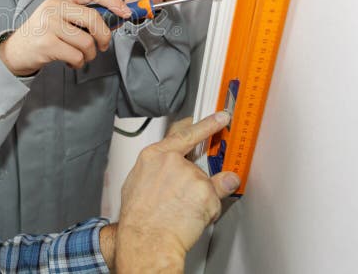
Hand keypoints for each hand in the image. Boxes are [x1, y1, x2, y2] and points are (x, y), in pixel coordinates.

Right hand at [0, 0, 130, 75]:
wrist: (16, 51)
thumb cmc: (44, 33)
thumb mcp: (60, 16)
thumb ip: (83, 15)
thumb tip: (116, 18)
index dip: (113, 1)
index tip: (125, 12)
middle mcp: (53, 7)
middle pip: (93, 19)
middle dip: (104, 36)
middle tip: (103, 46)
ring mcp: (48, 25)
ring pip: (87, 42)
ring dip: (89, 54)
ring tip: (80, 56)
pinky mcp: (46, 44)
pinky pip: (77, 56)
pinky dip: (78, 62)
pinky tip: (70, 61)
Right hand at [114, 112, 239, 271]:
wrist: (146, 239)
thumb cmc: (137, 217)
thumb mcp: (138, 185)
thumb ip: (159, 172)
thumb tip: (172, 174)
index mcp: (155, 156)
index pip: (185, 134)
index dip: (206, 125)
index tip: (220, 118)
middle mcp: (173, 161)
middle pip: (195, 168)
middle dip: (191, 185)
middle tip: (179, 201)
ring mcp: (191, 175)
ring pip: (205, 186)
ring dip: (198, 200)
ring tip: (179, 213)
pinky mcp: (206, 191)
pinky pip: (215, 202)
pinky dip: (207, 212)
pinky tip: (191, 218)